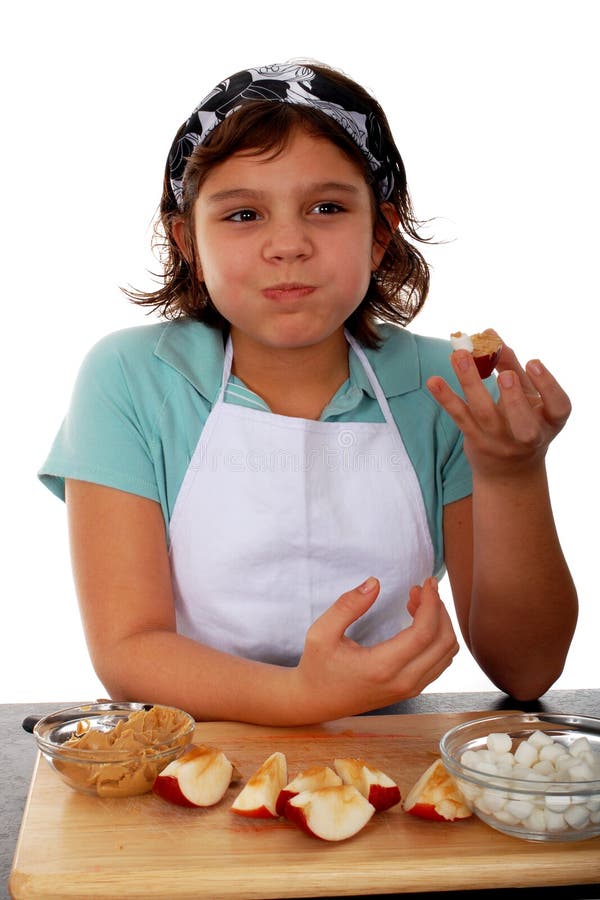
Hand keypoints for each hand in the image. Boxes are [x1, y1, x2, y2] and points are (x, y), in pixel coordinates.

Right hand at [294, 576, 458, 720]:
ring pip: (447, 654)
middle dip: (439, 609)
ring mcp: (410, 689)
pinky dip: (437, 638)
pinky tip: (417, 621)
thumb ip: (347, 606)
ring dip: (440, 623)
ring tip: (417, 602)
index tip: (426, 582)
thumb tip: (374, 583)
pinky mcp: (411, 689)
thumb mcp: (321, 632)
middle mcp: (402, 681)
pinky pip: (439, 662)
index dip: (432, 603)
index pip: (424, 633)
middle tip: (421, 589)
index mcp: (382, 667)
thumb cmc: (317, 667)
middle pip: (444, 642)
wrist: (316, 702)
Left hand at [427, 331, 571, 478]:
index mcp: (550, 423)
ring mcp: (500, 442)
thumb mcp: (526, 397)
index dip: (548, 384)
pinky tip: (434, 381)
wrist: (508, 473)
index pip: (559, 406)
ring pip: (484, 414)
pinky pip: (460, 418)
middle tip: (504, 376)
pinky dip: (447, 399)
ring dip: (471, 383)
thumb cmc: (522, 422)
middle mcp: (528, 437)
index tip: (533, 361)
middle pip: (524, 425)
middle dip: (514, 400)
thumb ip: (511, 365)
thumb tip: (489, 333)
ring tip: (459, 355)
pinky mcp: (476, 441)